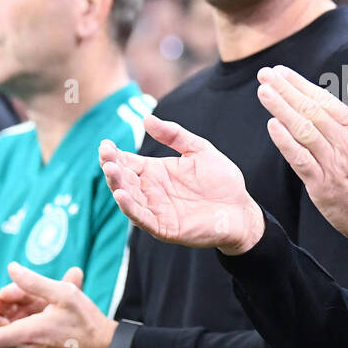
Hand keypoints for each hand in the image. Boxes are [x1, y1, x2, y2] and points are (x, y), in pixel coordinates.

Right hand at [98, 114, 264, 254]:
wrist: (241, 209)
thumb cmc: (222, 180)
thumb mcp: (199, 150)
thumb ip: (175, 135)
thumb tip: (146, 119)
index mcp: (156, 171)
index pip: (127, 162)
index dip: (114, 154)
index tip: (105, 144)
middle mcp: (151, 191)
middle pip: (123, 179)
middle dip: (112, 167)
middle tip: (106, 155)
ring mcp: (156, 211)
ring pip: (129, 199)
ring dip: (117, 185)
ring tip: (111, 171)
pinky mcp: (164, 228)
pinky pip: (143, 219)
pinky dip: (130, 208)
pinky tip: (121, 196)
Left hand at [255, 65, 347, 243]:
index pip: (324, 101)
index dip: (301, 85)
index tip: (281, 73)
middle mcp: (345, 143)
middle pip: (311, 112)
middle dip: (286, 91)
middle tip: (266, 75)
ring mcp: (333, 164)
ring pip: (303, 131)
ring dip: (281, 109)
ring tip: (264, 93)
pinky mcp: (322, 186)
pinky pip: (301, 160)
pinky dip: (286, 142)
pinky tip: (272, 125)